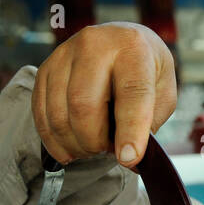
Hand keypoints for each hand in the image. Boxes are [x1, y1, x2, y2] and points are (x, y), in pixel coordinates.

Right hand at [31, 22, 177, 169]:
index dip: (130, 130)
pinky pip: (41, 115)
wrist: (119, 44)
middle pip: (83, 106)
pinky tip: (70, 148)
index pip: (132, 93)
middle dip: (94, 142)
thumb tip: (129, 160)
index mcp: (132, 47)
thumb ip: (149, 125)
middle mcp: (94, 44)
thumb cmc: (144, 73)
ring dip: (75, 144)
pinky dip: (54, 141)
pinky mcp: (45, 69)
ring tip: (91, 147)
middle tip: (107, 150)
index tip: (128, 158)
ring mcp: (65, 55)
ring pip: (59, 114)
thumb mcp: (162, 93)